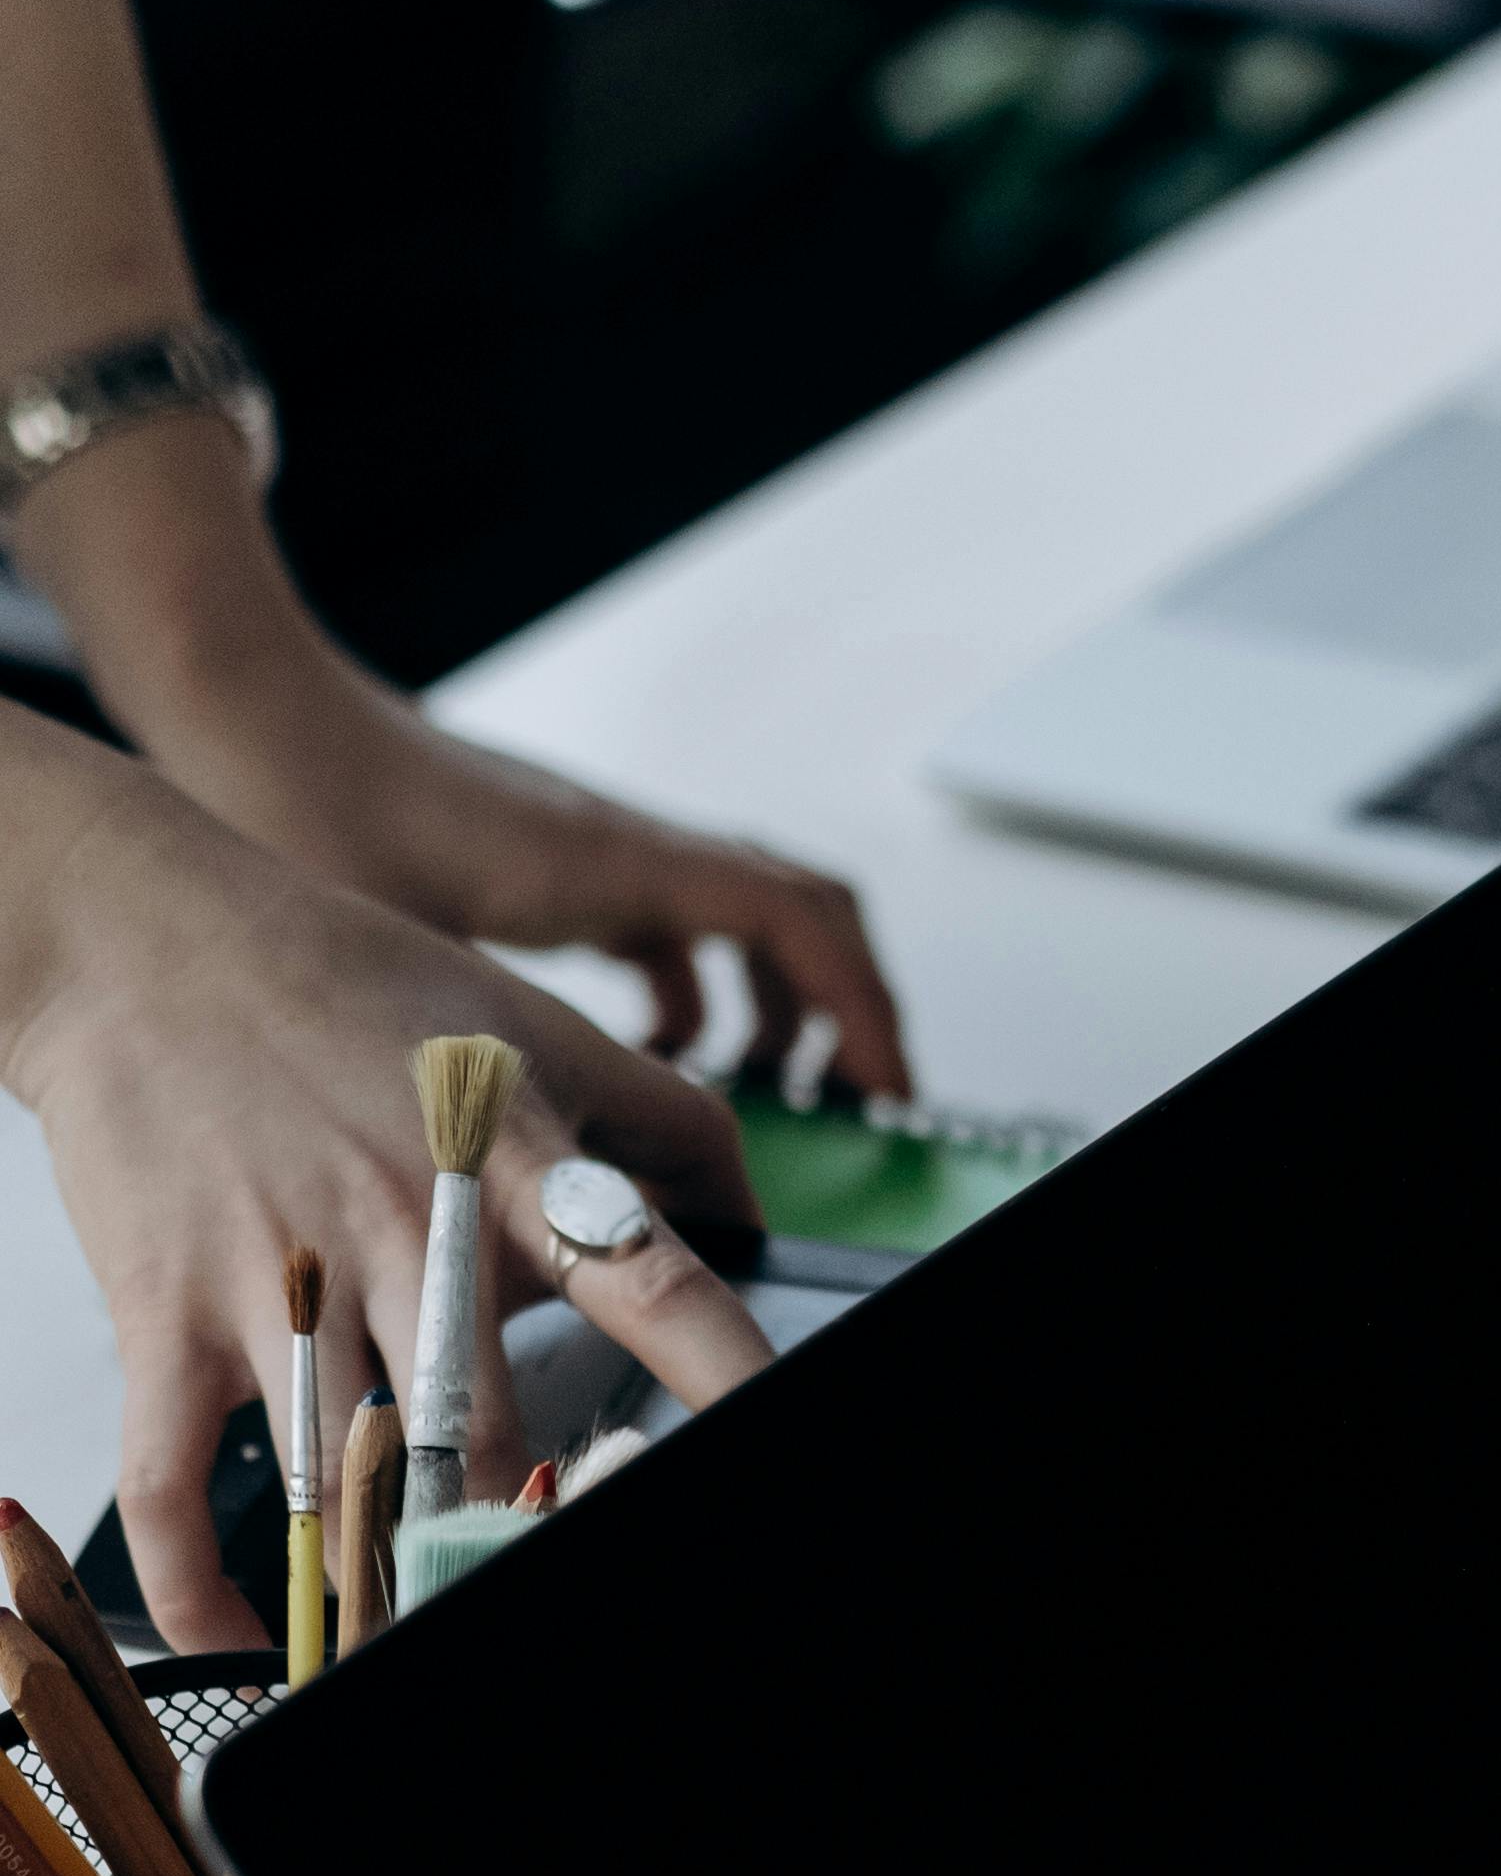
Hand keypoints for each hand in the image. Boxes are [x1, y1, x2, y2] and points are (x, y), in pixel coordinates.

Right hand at [2, 740, 783, 1646]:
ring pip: (349, 1475)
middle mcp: (402, 1229)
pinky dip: (204, 1585)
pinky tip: (255, 1635)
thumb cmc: (342, 982)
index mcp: (508, 1163)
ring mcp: (280, 1279)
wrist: (141, 939)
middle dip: (527, 1511)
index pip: (649, 1282)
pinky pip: (178, 1484)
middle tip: (549, 1536)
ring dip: (386, 1571)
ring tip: (417, 1624)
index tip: (764, 1429)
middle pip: (488, 1420)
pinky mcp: (167, 1314)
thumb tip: (749, 1220)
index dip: (723, 1373)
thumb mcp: (533, 1023)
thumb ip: (665, 1122)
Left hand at [7, 425, 910, 1095]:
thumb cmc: (301, 796)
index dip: (863, 1009)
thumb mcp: (401, 957)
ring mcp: (592, 846)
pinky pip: (666, 923)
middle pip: (797, 914)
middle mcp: (620, 844)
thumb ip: (483, 1062)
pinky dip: (688, 990)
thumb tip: (539, 1174)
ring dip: (770, 1003)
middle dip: (845, 1010)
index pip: (796, 920)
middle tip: (855, 1101)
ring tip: (763, 1092)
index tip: (885, 1093)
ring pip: (737, 918)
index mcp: (610, 861)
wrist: (239, 700)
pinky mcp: (551, 858)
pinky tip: (641, 1054)